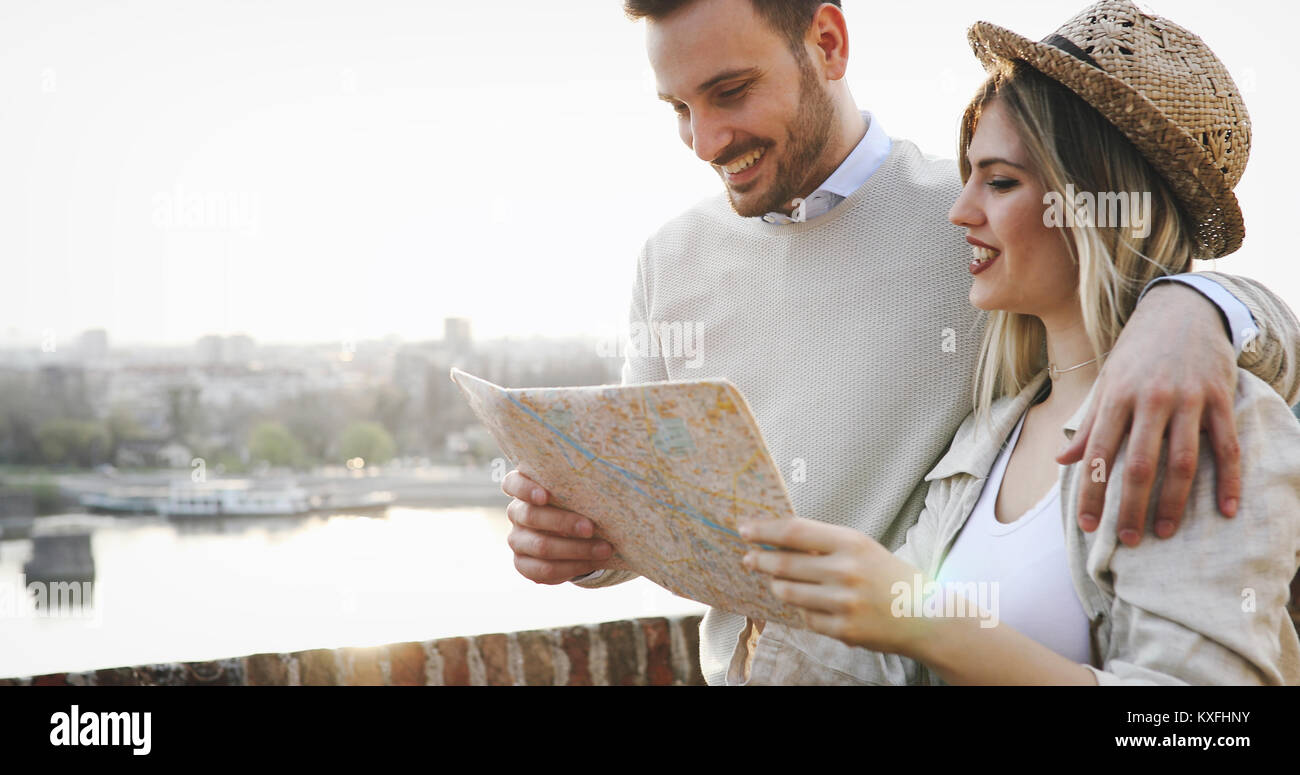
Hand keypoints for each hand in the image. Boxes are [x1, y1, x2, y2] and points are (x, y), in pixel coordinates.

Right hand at [501, 470, 613, 583]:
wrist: (575, 535)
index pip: (512, 483)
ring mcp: (517, 539)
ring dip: (576, 549)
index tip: (545, 496)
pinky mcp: (523, 564)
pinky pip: (544, 569)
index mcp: (523, 488)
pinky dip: (572, 567)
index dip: (525, 489)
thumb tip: (610, 488)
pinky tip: (592, 563)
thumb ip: (581, 489)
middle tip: (591, 527)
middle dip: (564, 522)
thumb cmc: (578, 503)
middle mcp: (517, 512)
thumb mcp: (578, 493)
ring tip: (604, 549)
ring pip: (541, 546)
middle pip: (532, 516)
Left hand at [739, 518, 928, 655]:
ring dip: (776, 586)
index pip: (794, 532)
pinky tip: (809, 604)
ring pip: (788, 593)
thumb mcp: (862, 548)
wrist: (926, 615)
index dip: (764, 530)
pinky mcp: (843, 630)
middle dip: (759, 560)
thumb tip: (776, 540)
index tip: (744, 529)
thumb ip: (823, 544)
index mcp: (851, 543)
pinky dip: (802, 609)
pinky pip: (805, 617)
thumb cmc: (888, 576)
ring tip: (776, 581)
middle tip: (748, 558)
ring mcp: (844, 603)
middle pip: (784, 564)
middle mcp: (846, 571)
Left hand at [1056, 283, 1239, 545]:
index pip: (1099, 455)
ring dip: (1174, 502)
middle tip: (1127, 540)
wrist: (1183, 310)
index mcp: (1117, 397)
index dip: (1091, 493)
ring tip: (1165, 532)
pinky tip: (1226, 511)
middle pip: (1139, 465)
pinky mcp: (1220, 399)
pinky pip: (1226, 447)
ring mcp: (1188, 400)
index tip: (1087, 525)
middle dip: (1130, 507)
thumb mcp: (1106, 381)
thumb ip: (1089, 424)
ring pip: (1182, 461)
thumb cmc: (1137, 352)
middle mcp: (1151, 400)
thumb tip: (1062, 462)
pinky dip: (1228, 481)